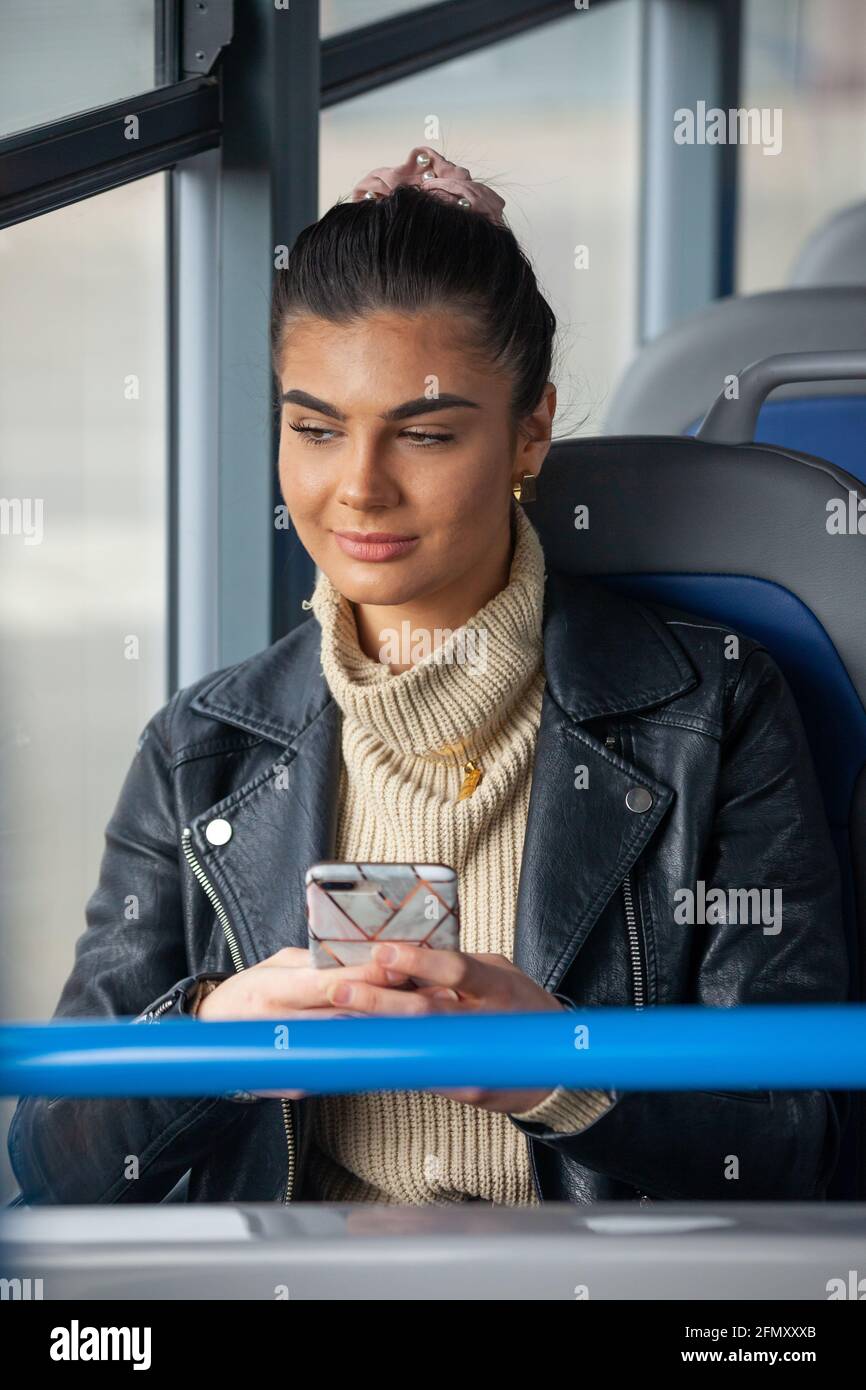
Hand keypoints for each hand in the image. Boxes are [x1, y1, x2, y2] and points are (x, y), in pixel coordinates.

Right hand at [196, 945, 411, 1098]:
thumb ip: (316, 962)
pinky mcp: (297, 1081)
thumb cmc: (249, 991)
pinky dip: (371, 1053)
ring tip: (431, 1017)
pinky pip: (340, 1064)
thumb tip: (363, 954)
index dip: (368, 976)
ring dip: (392, 1029)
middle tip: (438, 996)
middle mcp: (283, 1025)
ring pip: (351, 1041)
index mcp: (275, 991)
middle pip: (347, 1015)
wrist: (212, 1036)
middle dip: (394, 1005)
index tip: (404, 968)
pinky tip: (403, 1046)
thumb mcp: (277, 965)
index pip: (329, 983)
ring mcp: (290, 1058)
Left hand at [324, 943, 565, 1114]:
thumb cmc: (520, 1007)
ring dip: (374, 1030)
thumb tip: (407, 953)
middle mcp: (489, 1023)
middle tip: (340, 989)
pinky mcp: (468, 1088)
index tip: (381, 952)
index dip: (417, 962)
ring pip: (419, 1044)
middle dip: (378, 1000)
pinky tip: (365, 1048)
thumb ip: (460, 965)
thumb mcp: (500, 974)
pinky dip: (391, 1057)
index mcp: (498, 986)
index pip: (456, 970)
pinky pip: (423, 1070)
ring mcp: (478, 1060)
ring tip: (338, 1017)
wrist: (555, 1067)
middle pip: (427, 1011)